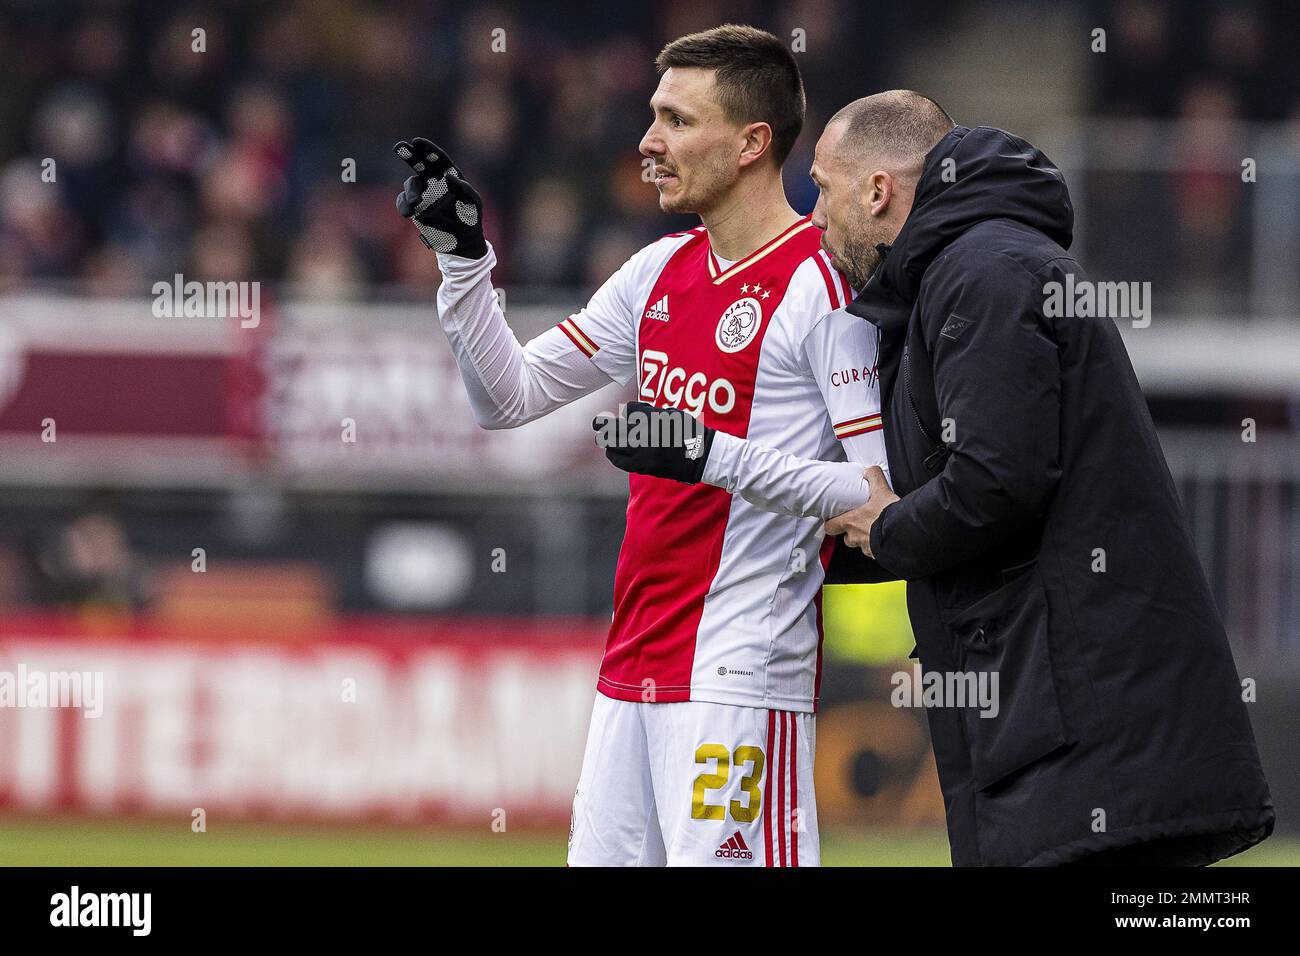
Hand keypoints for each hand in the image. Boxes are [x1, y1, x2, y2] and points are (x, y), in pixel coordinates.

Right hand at [393, 137, 486, 257]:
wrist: (462, 241)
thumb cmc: (471, 220)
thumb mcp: (474, 204)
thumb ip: (465, 189)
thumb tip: (449, 176)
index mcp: (450, 175)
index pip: (438, 159)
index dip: (428, 150)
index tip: (417, 142)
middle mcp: (435, 181)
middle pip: (420, 164)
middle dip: (410, 154)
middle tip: (399, 146)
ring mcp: (423, 194)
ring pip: (411, 184)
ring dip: (411, 191)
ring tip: (416, 204)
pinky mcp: (416, 208)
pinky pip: (404, 201)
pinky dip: (403, 204)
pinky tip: (408, 212)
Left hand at [593, 401, 715, 484]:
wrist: (702, 456)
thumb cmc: (689, 432)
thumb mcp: (674, 414)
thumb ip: (652, 412)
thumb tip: (631, 413)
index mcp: (656, 418)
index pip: (631, 410)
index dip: (630, 411)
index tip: (630, 414)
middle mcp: (647, 434)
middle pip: (614, 427)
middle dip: (603, 424)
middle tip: (596, 423)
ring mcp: (644, 451)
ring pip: (614, 444)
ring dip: (607, 440)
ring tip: (602, 439)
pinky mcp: (645, 466)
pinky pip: (621, 461)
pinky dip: (614, 456)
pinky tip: (611, 452)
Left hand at [824, 466, 898, 556]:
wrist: (905, 533)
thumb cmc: (889, 515)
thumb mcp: (881, 490)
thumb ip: (873, 477)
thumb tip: (869, 471)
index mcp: (851, 522)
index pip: (830, 527)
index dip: (831, 523)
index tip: (834, 519)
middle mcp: (856, 537)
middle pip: (846, 538)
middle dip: (850, 533)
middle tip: (858, 524)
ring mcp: (868, 548)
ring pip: (861, 545)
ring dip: (865, 540)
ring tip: (874, 530)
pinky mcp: (879, 555)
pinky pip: (875, 552)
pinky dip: (878, 546)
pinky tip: (886, 538)